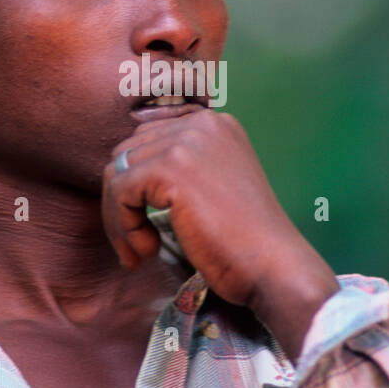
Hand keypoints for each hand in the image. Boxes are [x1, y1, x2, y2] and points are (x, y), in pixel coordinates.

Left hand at [101, 106, 337, 343]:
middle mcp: (200, 123)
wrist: (272, 264)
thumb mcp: (214, 185)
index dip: (135, 184)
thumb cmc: (244, 240)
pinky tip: (147, 249)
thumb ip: (179, 168)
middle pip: (127, 153)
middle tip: (136, 243)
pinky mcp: (170, 169)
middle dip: (122, 201)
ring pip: (117, 173)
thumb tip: (121, 172)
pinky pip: (119, 192)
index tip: (143, 224)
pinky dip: (123, 225)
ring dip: (120, 218)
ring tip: (141, 250)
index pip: (147, 139)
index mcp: (213, 123)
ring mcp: (185, 142)